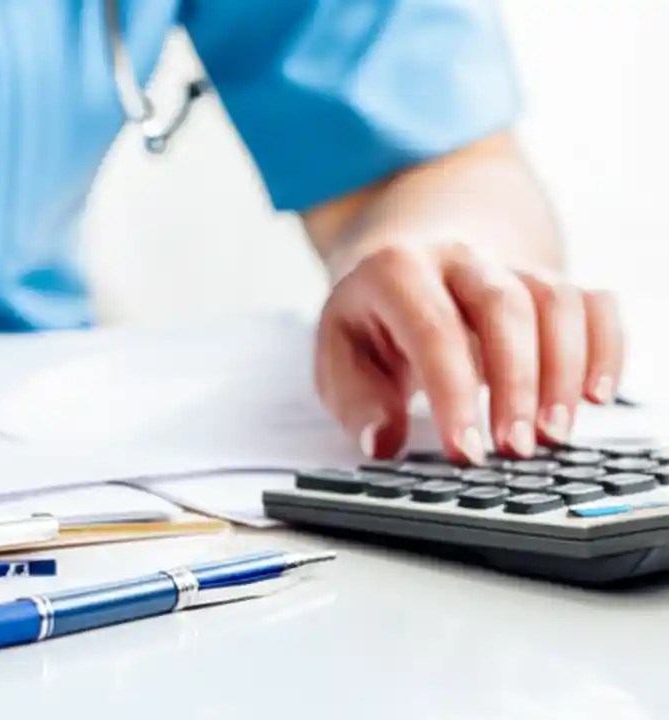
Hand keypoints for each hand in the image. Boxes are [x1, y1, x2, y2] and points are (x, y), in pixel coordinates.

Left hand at [315, 242, 622, 462]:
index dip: (453, 393)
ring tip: (553, 435)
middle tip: (516, 448)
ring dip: (563, 371)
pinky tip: (595, 397)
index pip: (433, 329)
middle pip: (503, 305)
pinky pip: (592, 303)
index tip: (466, 451)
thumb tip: (381, 441)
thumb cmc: (371, 322)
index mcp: (395, 271)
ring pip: (554, 301)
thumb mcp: (339, 356)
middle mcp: (458, 258)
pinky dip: (604, 348)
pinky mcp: (547, 280)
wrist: (404, 264)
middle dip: (516, 382)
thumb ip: (356, 399)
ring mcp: (508, 264)